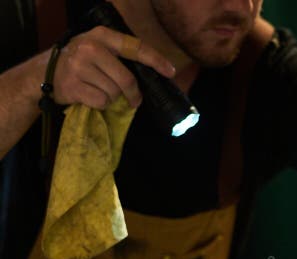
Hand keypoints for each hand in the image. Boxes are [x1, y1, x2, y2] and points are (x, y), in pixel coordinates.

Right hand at [53, 26, 174, 109]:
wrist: (45, 72)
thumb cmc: (82, 63)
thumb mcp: (100, 50)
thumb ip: (121, 57)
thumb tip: (154, 75)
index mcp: (102, 36)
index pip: (135, 47)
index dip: (155, 60)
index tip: (170, 71)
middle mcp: (90, 48)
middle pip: (126, 79)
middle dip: (133, 93)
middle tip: (134, 100)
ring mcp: (79, 66)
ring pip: (114, 92)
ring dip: (112, 97)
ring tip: (99, 90)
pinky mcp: (73, 85)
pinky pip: (101, 101)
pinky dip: (101, 104)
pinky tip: (90, 96)